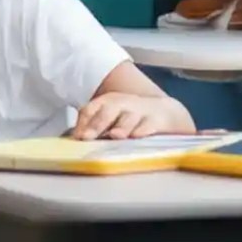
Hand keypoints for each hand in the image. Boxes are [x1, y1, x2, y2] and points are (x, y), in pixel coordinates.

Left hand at [73, 93, 194, 139]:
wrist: (165, 112)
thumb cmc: (130, 118)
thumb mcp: (111, 118)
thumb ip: (95, 126)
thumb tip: (76, 140)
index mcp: (108, 101)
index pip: (91, 109)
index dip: (83, 123)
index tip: (77, 137)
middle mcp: (123, 103)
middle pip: (108, 111)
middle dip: (97, 124)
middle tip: (87, 137)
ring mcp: (141, 111)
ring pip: (129, 118)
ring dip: (121, 127)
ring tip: (114, 136)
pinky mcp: (157, 120)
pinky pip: (149, 125)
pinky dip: (143, 130)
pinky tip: (137, 135)